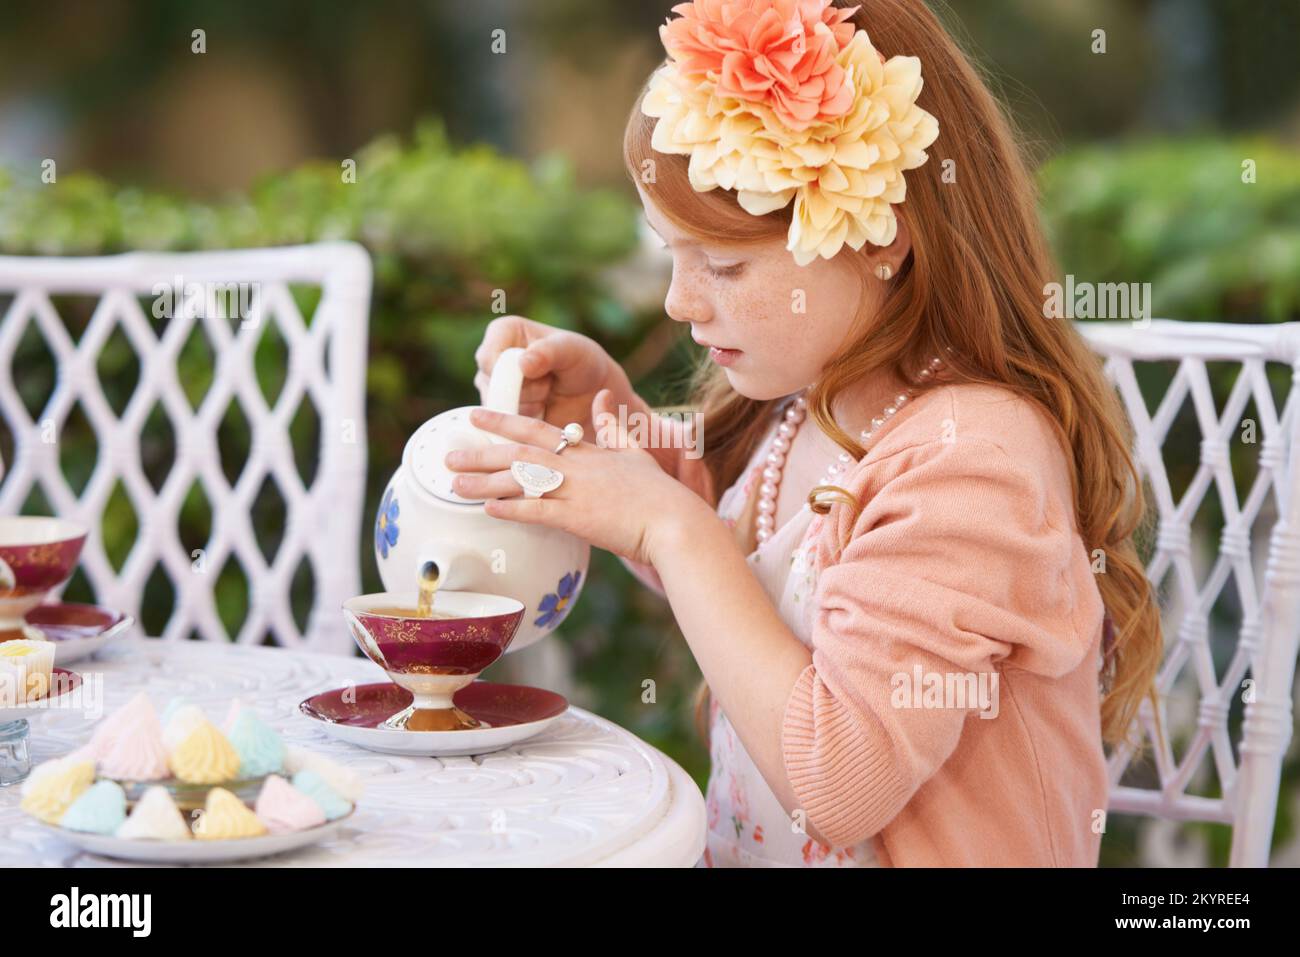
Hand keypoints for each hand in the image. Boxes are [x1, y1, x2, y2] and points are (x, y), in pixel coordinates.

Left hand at [444, 390, 713, 566]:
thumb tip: (604, 395)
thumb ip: (614, 425)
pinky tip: (487, 510)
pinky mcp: (577, 518)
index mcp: (587, 451)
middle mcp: (575, 467)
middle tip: (449, 455)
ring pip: (520, 481)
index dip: (503, 421)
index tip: (475, 416)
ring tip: (454, 486)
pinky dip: (511, 509)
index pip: (536, 429)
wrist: (675, 522)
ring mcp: (575, 491)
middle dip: (481, 453)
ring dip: (484, 483)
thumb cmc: (659, 493)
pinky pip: (537, 511)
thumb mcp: (635, 452)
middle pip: (519, 454)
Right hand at [475, 315, 639, 437]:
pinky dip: (526, 422)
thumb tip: (523, 363)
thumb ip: (549, 352)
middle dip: (525, 392)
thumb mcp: (571, 351)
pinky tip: (542, 411)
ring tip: (547, 396)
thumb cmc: (582, 363)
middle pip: (492, 387)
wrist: (591, 394)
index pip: (488, 359)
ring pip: (497, 408)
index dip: (512, 373)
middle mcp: (490, 359)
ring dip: (528, 408)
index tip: (539, 372)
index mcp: (502, 332)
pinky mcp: (498, 412)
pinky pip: (502, 424)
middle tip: (549, 384)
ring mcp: (491, 387)